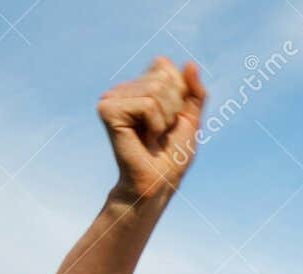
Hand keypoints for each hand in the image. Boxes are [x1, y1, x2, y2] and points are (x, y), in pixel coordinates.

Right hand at [98, 57, 206, 201]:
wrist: (159, 182)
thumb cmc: (173, 155)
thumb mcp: (191, 119)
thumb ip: (195, 92)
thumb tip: (190, 63)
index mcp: (138, 87)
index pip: (166, 68)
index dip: (180, 97)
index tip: (170, 121)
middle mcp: (122, 89)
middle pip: (163, 78)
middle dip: (173, 109)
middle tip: (161, 132)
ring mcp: (111, 97)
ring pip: (156, 90)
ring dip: (165, 119)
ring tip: (153, 136)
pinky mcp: (107, 109)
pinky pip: (147, 105)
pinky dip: (155, 124)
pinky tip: (145, 139)